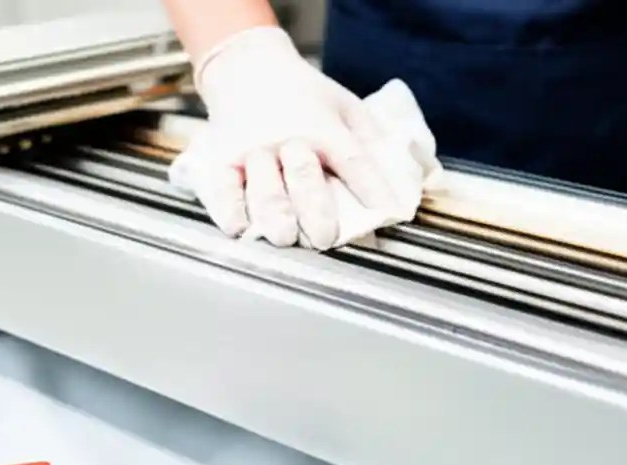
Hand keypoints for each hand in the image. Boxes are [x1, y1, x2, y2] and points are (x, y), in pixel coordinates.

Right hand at [173, 27, 400, 249]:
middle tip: (325, 238)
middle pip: (304, 178)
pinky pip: (225, 186)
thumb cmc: (303, 94)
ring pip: (264, 186)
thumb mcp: (343, 104)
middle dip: (315, 211)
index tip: (387, 213)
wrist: (247, 65)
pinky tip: (239, 228)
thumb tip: (401, 176)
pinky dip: (230, 209)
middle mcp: (289, 139)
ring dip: (275, 214)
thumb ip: (370, 137)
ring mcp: (254, 149)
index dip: (371, 187)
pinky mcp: (225, 157)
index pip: (352, 160)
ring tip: (284, 237)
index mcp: (323, 127)